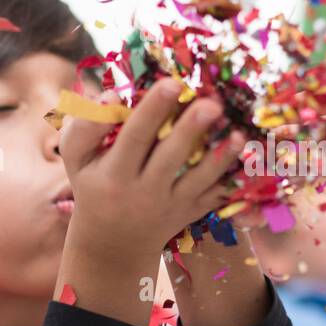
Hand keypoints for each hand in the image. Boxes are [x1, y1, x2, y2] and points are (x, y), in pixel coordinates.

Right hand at [54, 80, 245, 325]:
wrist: (113, 242)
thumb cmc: (94, 184)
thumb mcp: (76, 160)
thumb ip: (86, 126)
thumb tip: (114, 95)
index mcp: (114, 173)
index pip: (134, 138)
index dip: (152, 111)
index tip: (172, 83)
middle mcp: (144, 191)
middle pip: (170, 158)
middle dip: (191, 130)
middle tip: (212, 103)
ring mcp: (172, 205)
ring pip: (199, 181)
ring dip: (220, 157)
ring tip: (238, 134)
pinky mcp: (192, 212)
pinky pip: (216, 197)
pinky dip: (232, 180)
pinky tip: (249, 158)